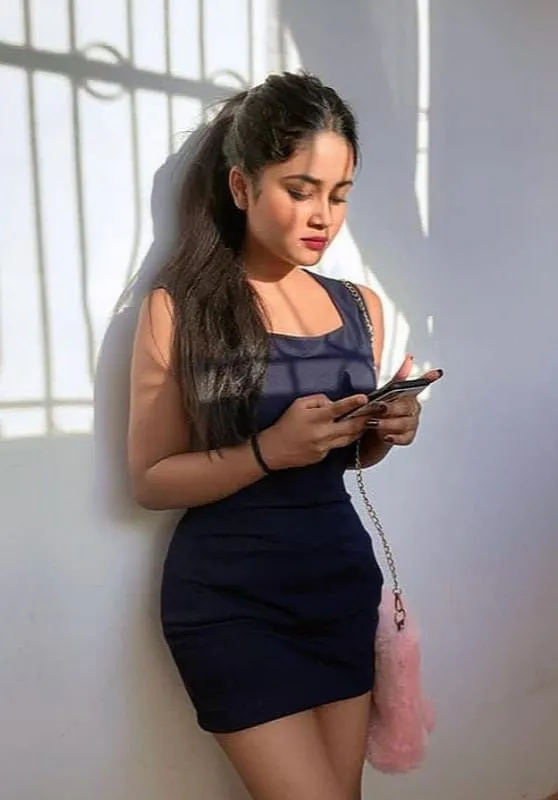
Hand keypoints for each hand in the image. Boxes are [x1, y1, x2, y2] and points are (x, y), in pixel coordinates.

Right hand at [258, 393, 372, 468]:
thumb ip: (318, 400)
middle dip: (366, 419)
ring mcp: (324, 447)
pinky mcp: (323, 456)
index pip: (338, 409)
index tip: (365, 398)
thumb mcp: (298, 404)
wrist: (274, 450)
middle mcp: (322, 434)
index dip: (352, 403)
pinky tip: (346, 432)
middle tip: (378, 412)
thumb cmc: (286, 424)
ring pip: (348, 438)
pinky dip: (343, 438)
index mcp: (315, 418)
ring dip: (359, 429)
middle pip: (351, 427)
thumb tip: (332, 402)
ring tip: (368, 421)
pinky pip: (337, 445)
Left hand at [364, 355, 442, 446]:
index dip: (428, 378)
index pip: (422, 384)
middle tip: (378, 407)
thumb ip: (398, 377)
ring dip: (388, 423)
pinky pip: (404, 438)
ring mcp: (412, 424)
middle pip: (407, 407)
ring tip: (373, 422)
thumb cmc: (382, 410)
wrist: (374, 432)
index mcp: (410, 395)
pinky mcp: (408, 437)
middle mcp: (413, 409)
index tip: (436, 372)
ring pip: (404, 423)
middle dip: (392, 407)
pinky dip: (394, 438)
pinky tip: (385, 436)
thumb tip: (410, 358)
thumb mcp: (386, 392)